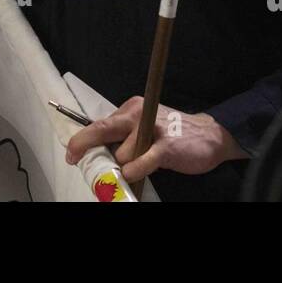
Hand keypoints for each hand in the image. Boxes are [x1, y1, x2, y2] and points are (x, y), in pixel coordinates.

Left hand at [64, 96, 247, 181]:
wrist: (210, 135)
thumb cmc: (172, 135)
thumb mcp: (145, 129)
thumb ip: (125, 137)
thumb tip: (99, 155)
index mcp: (132, 109)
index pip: (100, 124)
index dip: (83, 140)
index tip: (71, 153)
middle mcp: (139, 113)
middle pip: (102, 129)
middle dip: (84, 145)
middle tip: (74, 159)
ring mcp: (153, 128)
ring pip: (122, 154)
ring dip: (126, 166)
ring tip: (142, 164)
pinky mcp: (166, 146)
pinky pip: (141, 162)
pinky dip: (134, 171)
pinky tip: (135, 173)